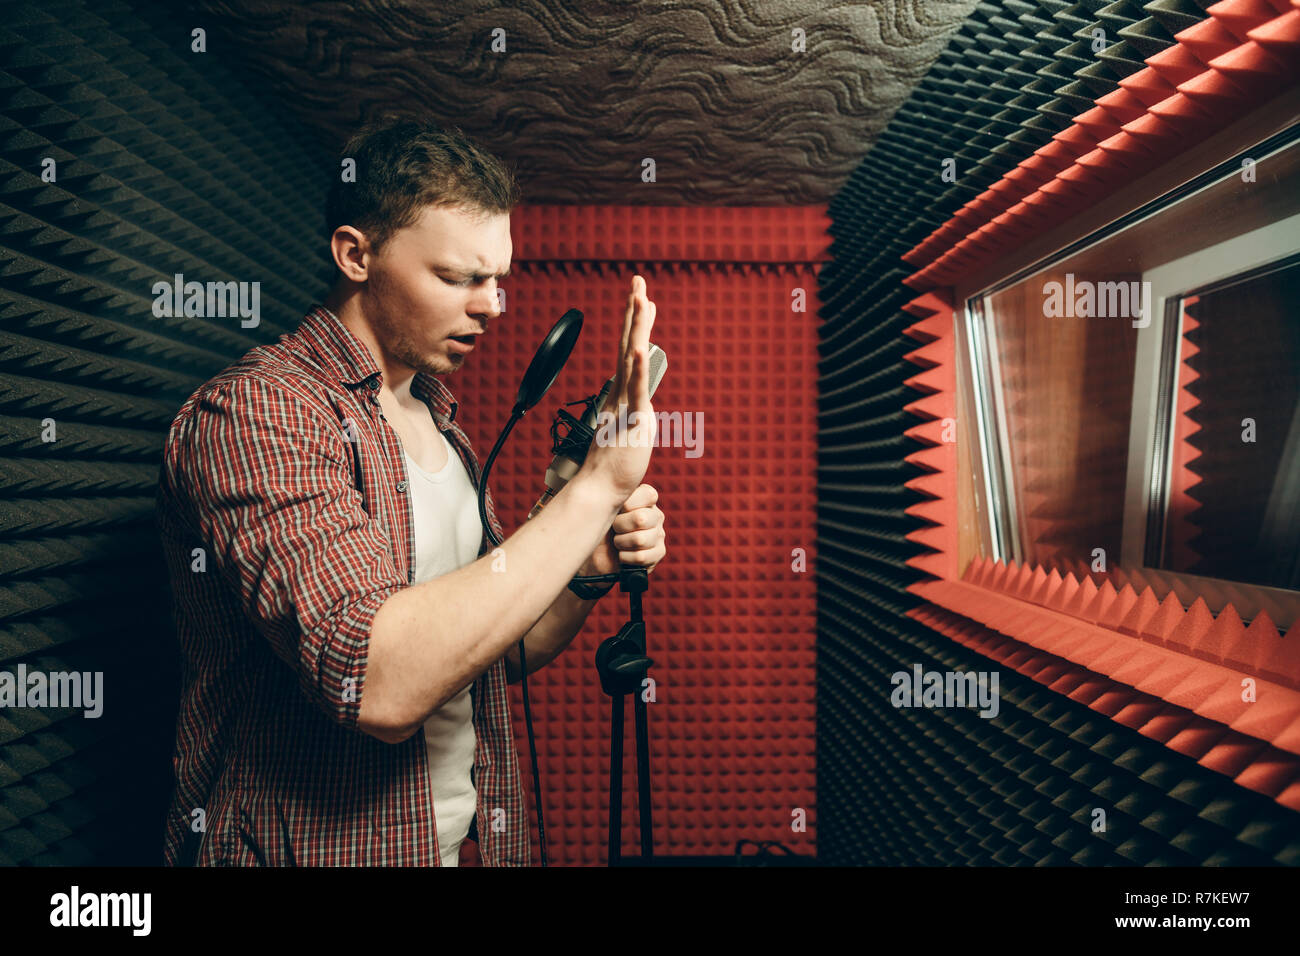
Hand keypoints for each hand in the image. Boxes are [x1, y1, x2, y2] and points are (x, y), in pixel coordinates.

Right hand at [578, 275, 656, 506]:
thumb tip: (630, 415)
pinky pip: (635, 389)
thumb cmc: (611, 470)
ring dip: (637, 326)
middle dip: (635, 311)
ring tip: (642, 297)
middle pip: (628, 344)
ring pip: (631, 357)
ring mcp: (625, 404)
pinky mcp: (632, 419)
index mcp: (620, 396)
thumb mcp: (625, 436)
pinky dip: (637, 368)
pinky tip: (638, 347)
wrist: (598, 490)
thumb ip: (627, 421)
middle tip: (639, 281)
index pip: (629, 353)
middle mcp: (620, 394)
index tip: (642, 300)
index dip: (636, 325)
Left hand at [580, 483, 665, 577]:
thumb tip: (610, 464)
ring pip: (640, 539)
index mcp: (646, 498)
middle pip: (641, 519)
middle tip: (613, 528)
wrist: (590, 553)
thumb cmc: (594, 523)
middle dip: (619, 526)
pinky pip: (641, 557)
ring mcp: (659, 535)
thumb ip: (609, 486)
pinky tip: (622, 555)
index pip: (648, 495)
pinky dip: (625, 558)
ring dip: (620, 543)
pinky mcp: (658, 554)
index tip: (615, 509)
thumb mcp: (600, 502)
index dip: (626, 505)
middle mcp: (656, 514)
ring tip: (616, 542)